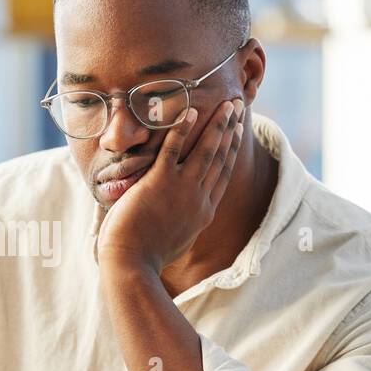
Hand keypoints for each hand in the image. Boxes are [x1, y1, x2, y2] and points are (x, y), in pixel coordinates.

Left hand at [96, 97, 244, 273]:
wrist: (131, 265)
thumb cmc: (145, 257)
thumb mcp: (175, 242)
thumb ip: (182, 224)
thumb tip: (182, 219)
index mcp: (203, 213)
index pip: (222, 174)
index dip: (232, 150)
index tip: (238, 132)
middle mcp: (199, 199)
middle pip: (220, 158)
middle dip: (231, 130)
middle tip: (238, 107)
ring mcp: (181, 190)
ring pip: (206, 151)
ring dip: (218, 125)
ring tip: (227, 105)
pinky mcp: (159, 183)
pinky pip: (174, 150)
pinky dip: (183, 130)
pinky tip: (190, 112)